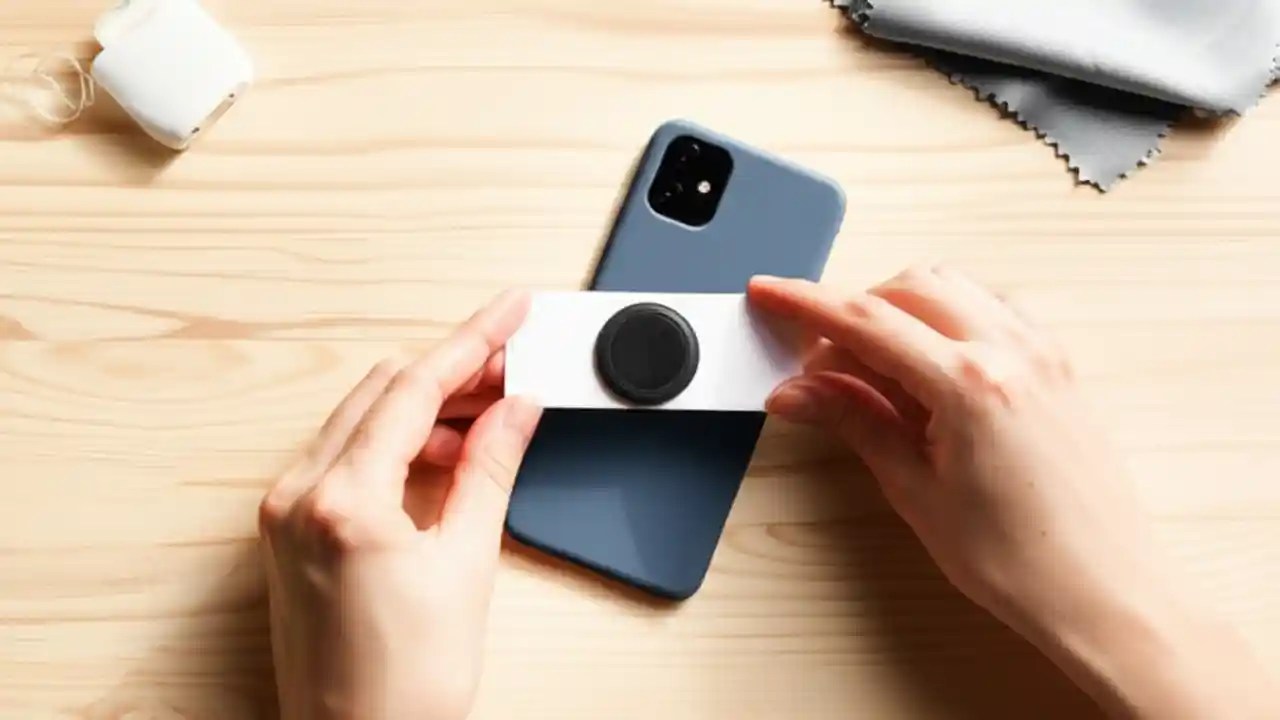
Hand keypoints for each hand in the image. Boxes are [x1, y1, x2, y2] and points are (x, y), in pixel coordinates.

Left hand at [258, 290, 541, 719]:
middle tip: (512, 366)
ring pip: (361, 418)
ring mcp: (286, 513)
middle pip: (381, 391)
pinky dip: (395, 442)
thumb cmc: (407, 685)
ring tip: (489, 414)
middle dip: (451, 371)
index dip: (473, 340)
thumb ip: (490, 469)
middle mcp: (299, 496)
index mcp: (342, 501)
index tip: (510, 311)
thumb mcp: (467, 563)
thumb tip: (516, 409)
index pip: (414, 388)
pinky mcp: (289, 532)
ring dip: (424, 406)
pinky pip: (344, 456)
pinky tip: (443, 454)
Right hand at [749, 268, 1276, 718]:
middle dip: (852, 311)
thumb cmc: (1019, 561)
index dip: (805, 302)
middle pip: (907, 287)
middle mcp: (1012, 351)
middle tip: (819, 367)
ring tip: (873, 373)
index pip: (866, 320)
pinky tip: (927, 374)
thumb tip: (797, 392)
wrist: (1104, 594)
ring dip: (900, 309)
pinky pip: (990, 310)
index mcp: (970, 383)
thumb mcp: (916, 491)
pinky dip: (945, 321)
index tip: (768, 292)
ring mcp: (1042, 353)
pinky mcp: (1058, 366)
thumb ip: (855, 422)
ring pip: (951, 288)